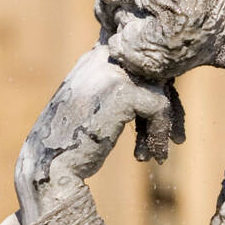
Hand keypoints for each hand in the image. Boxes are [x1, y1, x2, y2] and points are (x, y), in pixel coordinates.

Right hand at [15, 43, 184, 203]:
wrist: (49, 167)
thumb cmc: (70, 145)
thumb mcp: (96, 109)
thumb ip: (120, 92)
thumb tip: (162, 89)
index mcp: (94, 58)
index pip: (141, 60)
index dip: (158, 88)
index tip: (168, 116)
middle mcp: (101, 57)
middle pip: (155, 71)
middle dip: (169, 106)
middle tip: (176, 137)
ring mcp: (111, 72)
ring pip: (160, 89)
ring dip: (165, 124)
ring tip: (161, 153)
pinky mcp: (121, 92)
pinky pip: (159, 107)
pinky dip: (160, 134)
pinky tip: (155, 156)